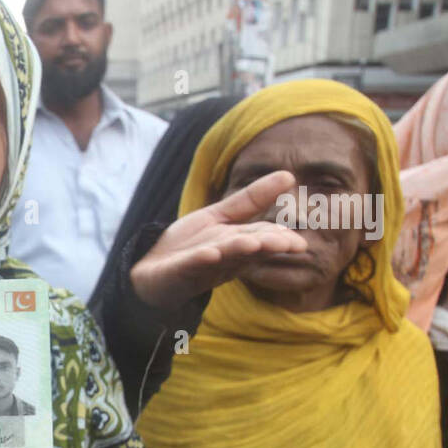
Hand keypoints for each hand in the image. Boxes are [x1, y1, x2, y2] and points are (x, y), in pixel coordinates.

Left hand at [130, 170, 307, 311]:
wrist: (149, 271)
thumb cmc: (189, 245)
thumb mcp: (219, 216)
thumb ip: (250, 200)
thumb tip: (290, 175)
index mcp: (235, 244)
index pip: (261, 237)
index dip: (279, 240)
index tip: (298, 242)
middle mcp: (222, 257)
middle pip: (246, 248)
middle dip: (266, 245)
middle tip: (287, 244)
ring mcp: (200, 266)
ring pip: (222, 256)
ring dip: (238, 250)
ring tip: (253, 244)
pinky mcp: (177, 272)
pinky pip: (189, 266)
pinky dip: (200, 260)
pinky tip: (209, 254)